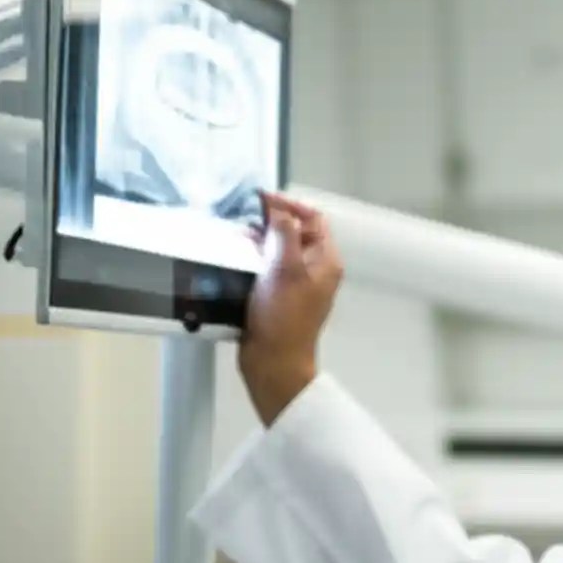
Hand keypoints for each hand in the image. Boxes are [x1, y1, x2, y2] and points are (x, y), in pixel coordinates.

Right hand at [239, 191, 343, 426]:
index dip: (289, 205)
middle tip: (244, 215)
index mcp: (325, 260)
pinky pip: (269, 267)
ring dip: (260, 239)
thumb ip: (283, 234)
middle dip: (271, 220)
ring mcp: (297, 283)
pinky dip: (255, 257)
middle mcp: (315, 269)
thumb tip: (279, 208)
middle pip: (296, 232)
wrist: (274, 363)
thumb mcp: (284, 269)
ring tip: (237, 234)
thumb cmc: (283, 318)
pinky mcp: (279, 295)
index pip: (313, 219)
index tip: (261, 199)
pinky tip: (237, 256)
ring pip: (279, 249)